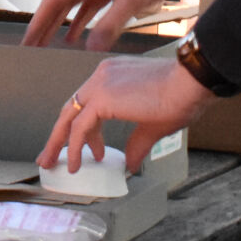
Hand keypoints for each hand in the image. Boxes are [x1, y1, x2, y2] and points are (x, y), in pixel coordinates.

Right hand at [22, 0, 198, 51]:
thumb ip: (110, 25)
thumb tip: (89, 49)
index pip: (53, 0)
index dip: (37, 23)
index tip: (26, 42)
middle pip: (58, 2)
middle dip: (43, 26)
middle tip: (29, 49)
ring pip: (72, 5)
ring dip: (59, 24)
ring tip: (46, 46)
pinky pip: (88, 5)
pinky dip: (80, 20)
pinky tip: (75, 37)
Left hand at [39, 57, 215, 173]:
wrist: (190, 83)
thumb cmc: (182, 98)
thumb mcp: (154, 125)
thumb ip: (137, 143)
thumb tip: (130, 163)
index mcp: (114, 77)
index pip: (87, 103)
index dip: (82, 129)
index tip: (88, 150)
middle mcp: (102, 76)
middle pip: (71, 109)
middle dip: (58, 136)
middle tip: (50, 157)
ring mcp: (100, 84)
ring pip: (69, 116)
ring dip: (59, 143)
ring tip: (52, 164)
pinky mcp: (102, 98)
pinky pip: (79, 126)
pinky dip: (74, 146)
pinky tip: (77, 163)